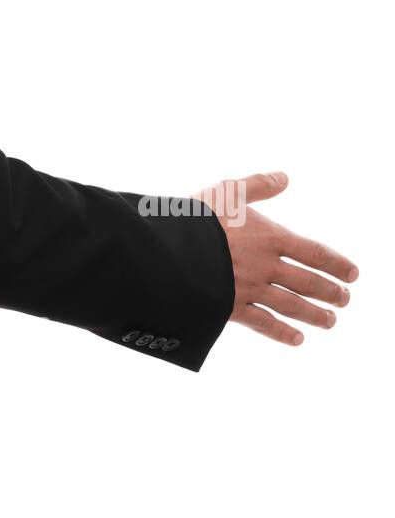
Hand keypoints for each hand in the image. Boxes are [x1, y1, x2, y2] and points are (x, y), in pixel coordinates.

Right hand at [198, 172, 357, 345]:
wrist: (165, 251)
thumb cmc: (194, 218)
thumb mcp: (227, 191)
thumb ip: (257, 185)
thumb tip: (285, 178)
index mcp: (269, 237)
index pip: (315, 253)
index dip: (337, 264)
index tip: (353, 274)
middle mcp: (266, 266)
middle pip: (309, 282)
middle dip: (331, 292)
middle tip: (345, 300)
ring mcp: (249, 289)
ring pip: (291, 305)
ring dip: (315, 314)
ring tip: (330, 322)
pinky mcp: (229, 308)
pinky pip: (262, 323)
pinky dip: (282, 333)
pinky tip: (297, 339)